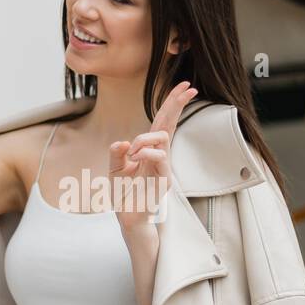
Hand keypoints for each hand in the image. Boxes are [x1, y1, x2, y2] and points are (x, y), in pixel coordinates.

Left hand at [108, 80, 197, 233]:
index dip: (171, 104)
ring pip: (162, 138)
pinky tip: (136, 157)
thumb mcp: (114, 169)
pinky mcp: (164, 180)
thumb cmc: (124, 194)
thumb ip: (117, 154)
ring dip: (145, 138)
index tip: (184, 86)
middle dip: (177, 104)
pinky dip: (147, 152)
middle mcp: (159, 155)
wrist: (128, 218)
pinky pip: (160, 158)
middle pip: (170, 124)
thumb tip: (124, 142)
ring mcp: (164, 167)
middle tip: (189, 87)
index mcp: (149, 150)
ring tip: (132, 152)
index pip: (162, 122)